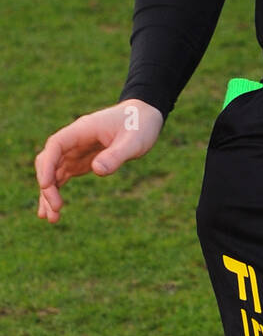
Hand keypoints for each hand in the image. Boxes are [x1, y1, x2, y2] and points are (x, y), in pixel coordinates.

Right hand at [35, 99, 163, 223]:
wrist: (144, 116)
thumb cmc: (140, 124)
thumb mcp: (134, 141)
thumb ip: (117, 155)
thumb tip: (97, 171)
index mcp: (83, 129)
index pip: (56, 144)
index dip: (48, 164)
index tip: (46, 185)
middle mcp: (74, 140)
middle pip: (49, 160)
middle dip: (48, 185)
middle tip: (56, 208)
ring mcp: (75, 151)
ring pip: (53, 172)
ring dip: (49, 194)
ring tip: (51, 219)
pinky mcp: (80, 161)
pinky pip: (62, 176)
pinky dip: (56, 192)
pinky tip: (54, 211)